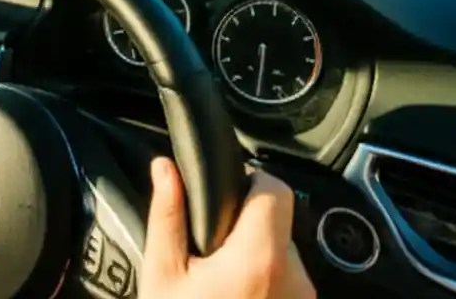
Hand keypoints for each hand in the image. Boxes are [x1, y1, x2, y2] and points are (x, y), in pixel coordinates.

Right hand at [140, 157, 314, 298]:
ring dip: (257, 260)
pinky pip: (286, 285)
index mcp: (257, 258)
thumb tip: (166, 169)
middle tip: (212, 253)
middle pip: (278, 223)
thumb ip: (168, 215)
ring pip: (284, 256)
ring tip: (221, 286)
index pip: (275, 188)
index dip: (250, 182)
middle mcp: (292, 278)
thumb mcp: (163, 275)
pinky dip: (265, 286)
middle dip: (247, 228)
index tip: (226, 197)